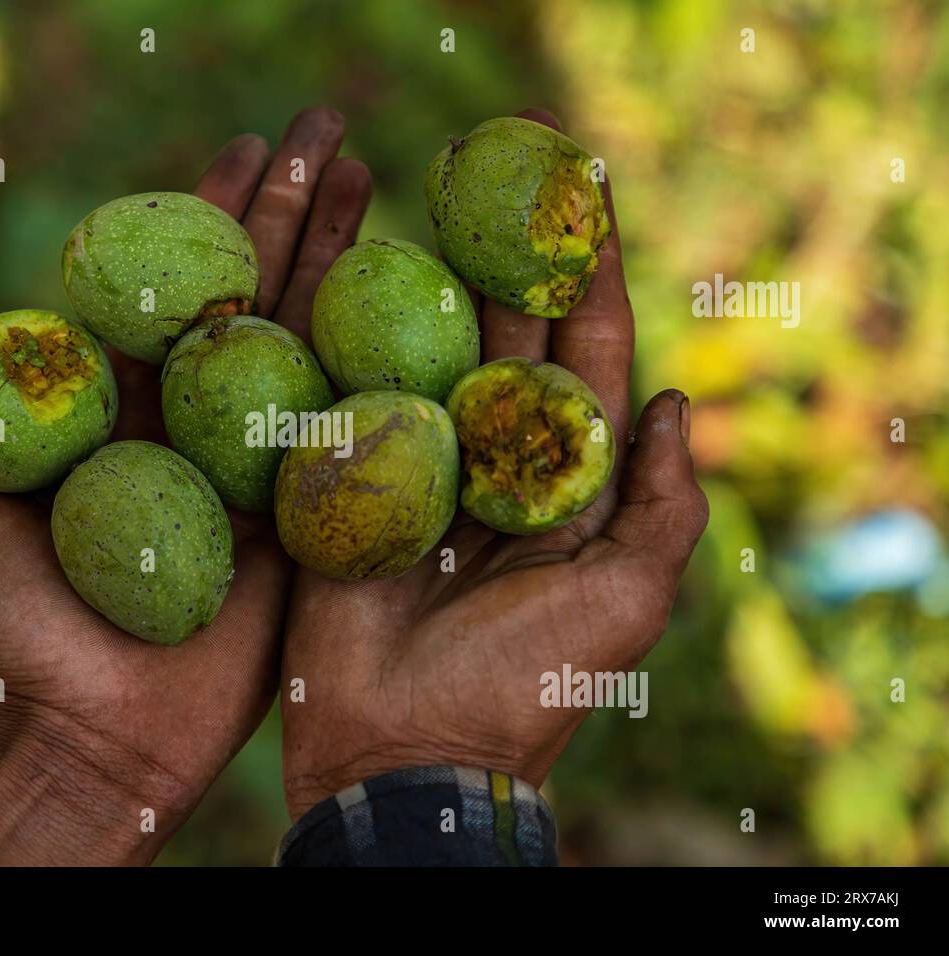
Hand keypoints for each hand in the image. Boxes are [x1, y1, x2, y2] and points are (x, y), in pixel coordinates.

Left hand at [0, 107, 370, 864]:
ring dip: (348, 262)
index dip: (215, 214)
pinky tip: (420, 299)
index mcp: (127, 413)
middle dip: (296, 214)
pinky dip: (384, 368)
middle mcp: (201, 431)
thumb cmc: (13, 631)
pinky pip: (349, 438)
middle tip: (337, 136)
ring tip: (379, 180)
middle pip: (259, 300)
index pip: (180, 290)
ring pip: (312, 347)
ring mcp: (261, 473)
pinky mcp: (307, 526)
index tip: (251, 145)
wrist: (85, 738)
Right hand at [279, 109, 708, 819]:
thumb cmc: (527, 681)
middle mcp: (493, 465)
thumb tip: (669, 400)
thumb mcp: (629, 599)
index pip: (584, 359)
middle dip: (509, 255)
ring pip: (428, 353)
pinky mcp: (349, 482)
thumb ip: (662, 503)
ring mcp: (417, 470)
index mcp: (565, 485)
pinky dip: (354, 335)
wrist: (403, 748)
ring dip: (433, 275)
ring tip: (433, 192)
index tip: (589, 202)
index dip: (591, 280)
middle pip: (505, 339)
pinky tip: (351, 267)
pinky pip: (354, 395)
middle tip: (504, 165)